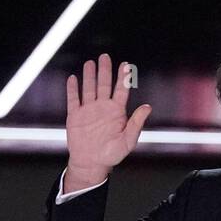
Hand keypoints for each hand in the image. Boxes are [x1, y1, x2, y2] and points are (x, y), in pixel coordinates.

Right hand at [64, 53, 151, 189]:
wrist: (91, 163)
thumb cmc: (111, 155)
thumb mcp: (128, 141)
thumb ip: (136, 123)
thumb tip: (148, 107)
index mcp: (116, 113)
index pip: (120, 91)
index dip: (123, 78)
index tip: (125, 65)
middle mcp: (102, 108)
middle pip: (104, 84)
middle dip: (105, 70)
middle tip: (105, 56)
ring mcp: (88, 110)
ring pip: (89, 88)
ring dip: (89, 75)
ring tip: (90, 63)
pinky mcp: (75, 115)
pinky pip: (73, 99)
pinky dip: (72, 89)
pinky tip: (73, 78)